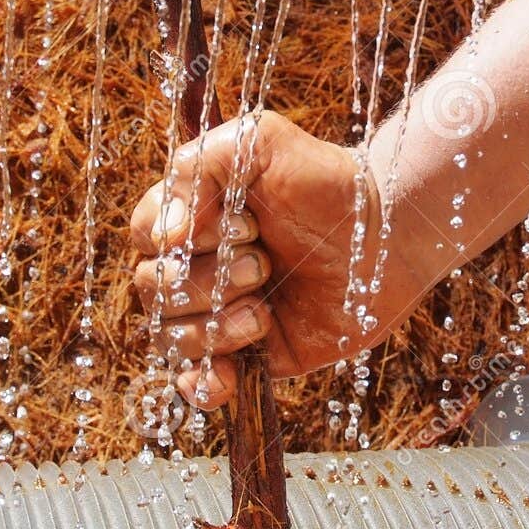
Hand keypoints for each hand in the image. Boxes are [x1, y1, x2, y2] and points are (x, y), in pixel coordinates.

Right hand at [130, 112, 425, 408]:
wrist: (384, 233)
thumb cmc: (323, 181)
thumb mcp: (261, 142)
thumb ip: (201, 163)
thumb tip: (165, 238)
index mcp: (189, 217)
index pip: (145, 235)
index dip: (179, 237)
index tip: (241, 226)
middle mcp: (196, 267)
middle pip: (155, 290)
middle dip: (208, 280)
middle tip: (263, 262)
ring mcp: (218, 315)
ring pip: (174, 338)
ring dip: (216, 326)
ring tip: (264, 309)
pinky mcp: (248, 356)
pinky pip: (201, 385)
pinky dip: (203, 386)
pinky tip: (225, 377)